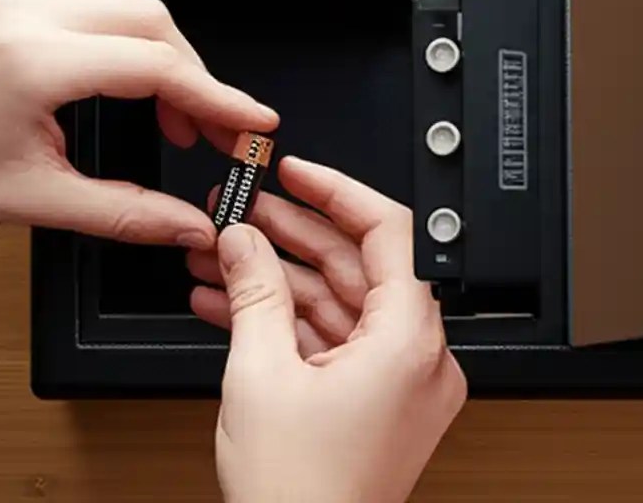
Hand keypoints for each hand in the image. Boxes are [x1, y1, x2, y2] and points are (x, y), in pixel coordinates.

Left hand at [0, 0, 276, 246]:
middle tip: (212, 132)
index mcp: (34, 63)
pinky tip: (125, 73)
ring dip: (163, 48)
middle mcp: (26, 16)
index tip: (253, 123)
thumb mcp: (36, 203)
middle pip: (153, 21)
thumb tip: (189, 226)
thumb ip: (127, 214)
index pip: (156, 66)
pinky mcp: (7, 1)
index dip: (218, 97)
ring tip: (170, 109)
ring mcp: (15, 1)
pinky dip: (127, 29)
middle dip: (196, 77)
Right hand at [186, 156, 466, 502]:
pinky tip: (235, 304)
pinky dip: (290, 321)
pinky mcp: (380, 404)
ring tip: (223, 257)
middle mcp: (420, 360)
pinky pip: (337, 342)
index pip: (390, 231)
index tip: (296, 171)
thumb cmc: (301, 496)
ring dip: (279, 279)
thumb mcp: (260, 375)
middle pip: (360, 265)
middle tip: (242, 211)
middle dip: (292, 235)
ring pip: (342, 303)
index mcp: (410, 343)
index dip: (337, 190)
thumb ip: (253, 291)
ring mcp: (401, 385)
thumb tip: (242, 240)